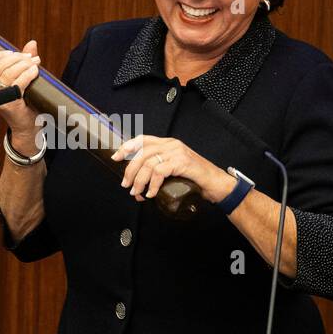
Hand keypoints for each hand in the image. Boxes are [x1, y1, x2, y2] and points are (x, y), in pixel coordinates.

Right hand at [0, 40, 41, 139]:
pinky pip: (18, 83)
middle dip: (16, 58)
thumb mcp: (21, 78)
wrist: (27, 127)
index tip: (13, 51)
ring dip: (24, 64)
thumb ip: (23, 61)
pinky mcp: (9, 105)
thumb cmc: (24, 102)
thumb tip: (32, 42)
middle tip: (31, 57)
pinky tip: (35, 71)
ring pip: (7, 73)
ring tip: (35, 63)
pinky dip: (28, 74)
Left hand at [110, 135, 236, 202]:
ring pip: (148, 163)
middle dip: (130, 170)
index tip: (115, 157)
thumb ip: (159, 170)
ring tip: (138, 193)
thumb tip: (138, 182)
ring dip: (139, 180)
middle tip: (127, 185)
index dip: (127, 147)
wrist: (216, 184)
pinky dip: (152, 184)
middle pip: (142, 152)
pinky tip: (151, 193)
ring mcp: (177, 152)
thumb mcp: (173, 170)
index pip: (143, 139)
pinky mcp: (183, 162)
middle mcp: (172, 144)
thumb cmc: (195, 180)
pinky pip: (160, 171)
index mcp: (168, 143)